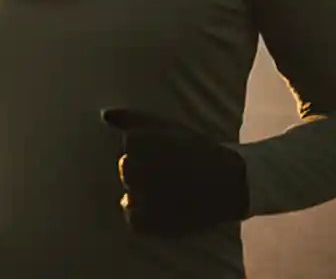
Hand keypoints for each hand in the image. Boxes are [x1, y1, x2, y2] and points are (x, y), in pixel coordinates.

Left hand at [101, 107, 249, 236]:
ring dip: (146, 195)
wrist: (232, 183)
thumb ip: (132, 119)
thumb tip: (104, 114)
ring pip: (129, 195)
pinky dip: (146, 218)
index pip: (129, 145)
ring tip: (173, 192)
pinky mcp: (149, 222)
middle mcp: (139, 168)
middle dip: (145, 171)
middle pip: (126, 170)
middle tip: (172, 174)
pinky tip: (167, 209)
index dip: (149, 149)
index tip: (170, 153)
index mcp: (141, 142)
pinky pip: (134, 220)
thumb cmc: (197, 151)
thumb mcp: (167, 127)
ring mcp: (142, 196)